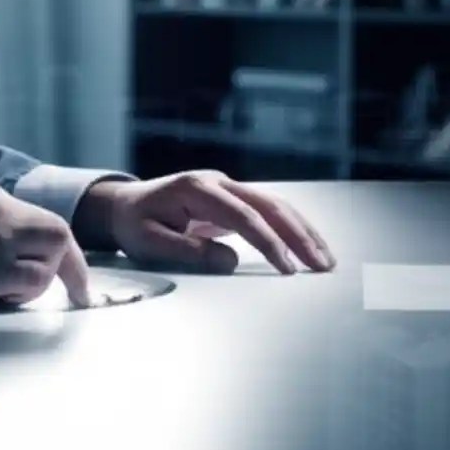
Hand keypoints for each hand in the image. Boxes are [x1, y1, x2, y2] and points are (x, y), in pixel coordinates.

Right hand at [0, 181, 91, 309]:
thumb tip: (7, 247)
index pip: (36, 218)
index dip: (53, 246)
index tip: (64, 268)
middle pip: (58, 233)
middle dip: (71, 264)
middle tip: (77, 290)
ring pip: (49, 261)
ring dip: (40, 283)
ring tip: (10, 294)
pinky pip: (32, 284)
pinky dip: (26, 296)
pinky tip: (2, 299)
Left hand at [78, 170, 335, 274]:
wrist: (124, 205)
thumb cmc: (133, 224)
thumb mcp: (148, 241)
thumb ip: (186, 251)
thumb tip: (229, 261)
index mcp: (196, 188)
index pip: (242, 215)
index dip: (267, 242)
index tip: (286, 268)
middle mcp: (217, 181)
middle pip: (268, 205)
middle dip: (298, 235)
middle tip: (322, 265)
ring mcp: (227, 187)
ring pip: (275, 205)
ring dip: (302, 231)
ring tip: (325, 260)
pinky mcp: (233, 198)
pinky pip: (268, 211)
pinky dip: (291, 228)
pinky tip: (308, 247)